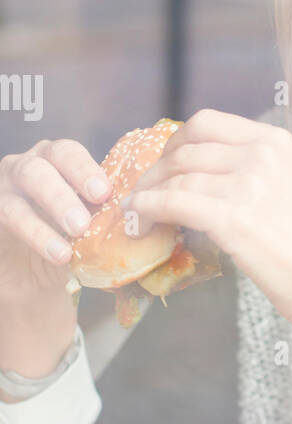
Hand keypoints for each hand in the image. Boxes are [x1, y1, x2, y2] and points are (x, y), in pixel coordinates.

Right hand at [0, 138, 111, 306]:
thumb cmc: (67, 238)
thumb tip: (147, 228)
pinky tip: (57, 254)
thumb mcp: (91, 226)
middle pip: (45, 163)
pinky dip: (35, 234)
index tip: (104, 193)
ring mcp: (7, 185)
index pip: (69, 153)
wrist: (29, 271)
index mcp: (58, 161)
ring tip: (75, 235)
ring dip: (52, 207)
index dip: (86, 170)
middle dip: (67, 189)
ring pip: (25, 183)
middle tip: (85, 220)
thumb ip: (110, 219)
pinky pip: (9, 214)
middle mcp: (31, 165)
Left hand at [122, 109, 291, 336]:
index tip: (164, 164)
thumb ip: (254, 176)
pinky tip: (141, 224)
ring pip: (174, 175)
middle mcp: (262, 154)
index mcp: (277, 142)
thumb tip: (202, 180)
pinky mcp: (232, 218)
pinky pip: (172, 202)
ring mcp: (247, 183)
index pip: (207, 123)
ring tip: (139, 214)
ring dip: (147, 193)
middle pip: (185, 147)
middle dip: (156, 169)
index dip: (174, 142)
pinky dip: (148, 210)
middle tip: (145, 193)